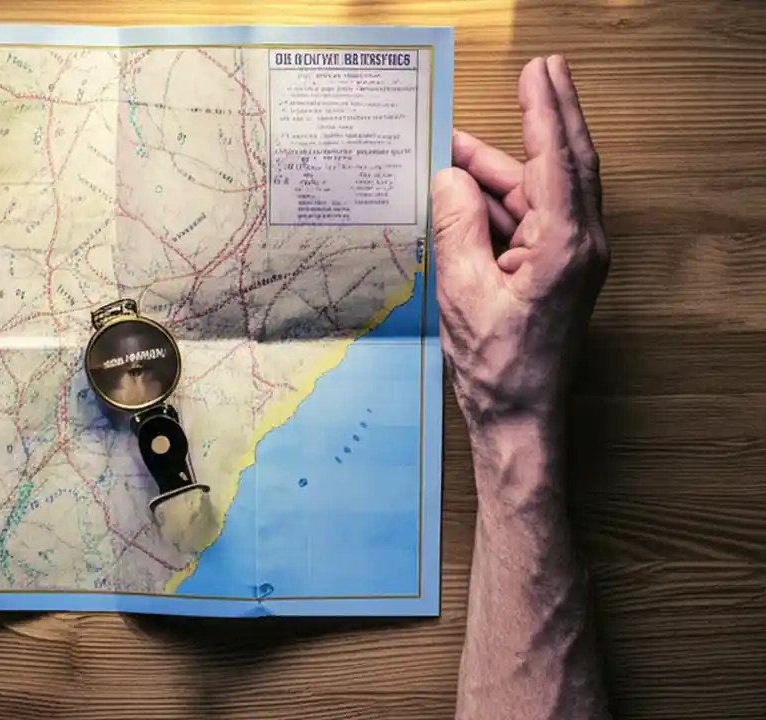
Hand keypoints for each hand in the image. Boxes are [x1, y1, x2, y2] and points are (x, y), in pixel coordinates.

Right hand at [432, 56, 608, 430]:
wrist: (520, 419)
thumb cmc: (498, 367)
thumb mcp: (463, 292)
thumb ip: (457, 226)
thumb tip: (448, 178)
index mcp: (565, 245)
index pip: (558, 160)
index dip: (546, 110)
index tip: (539, 71)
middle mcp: (577, 244)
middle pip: (557, 166)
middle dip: (540, 119)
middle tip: (531, 72)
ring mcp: (567, 256)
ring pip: (535, 192)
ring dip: (496, 168)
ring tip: (450, 144)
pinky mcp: (550, 270)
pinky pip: (524, 220)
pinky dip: (493, 202)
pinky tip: (458, 191)